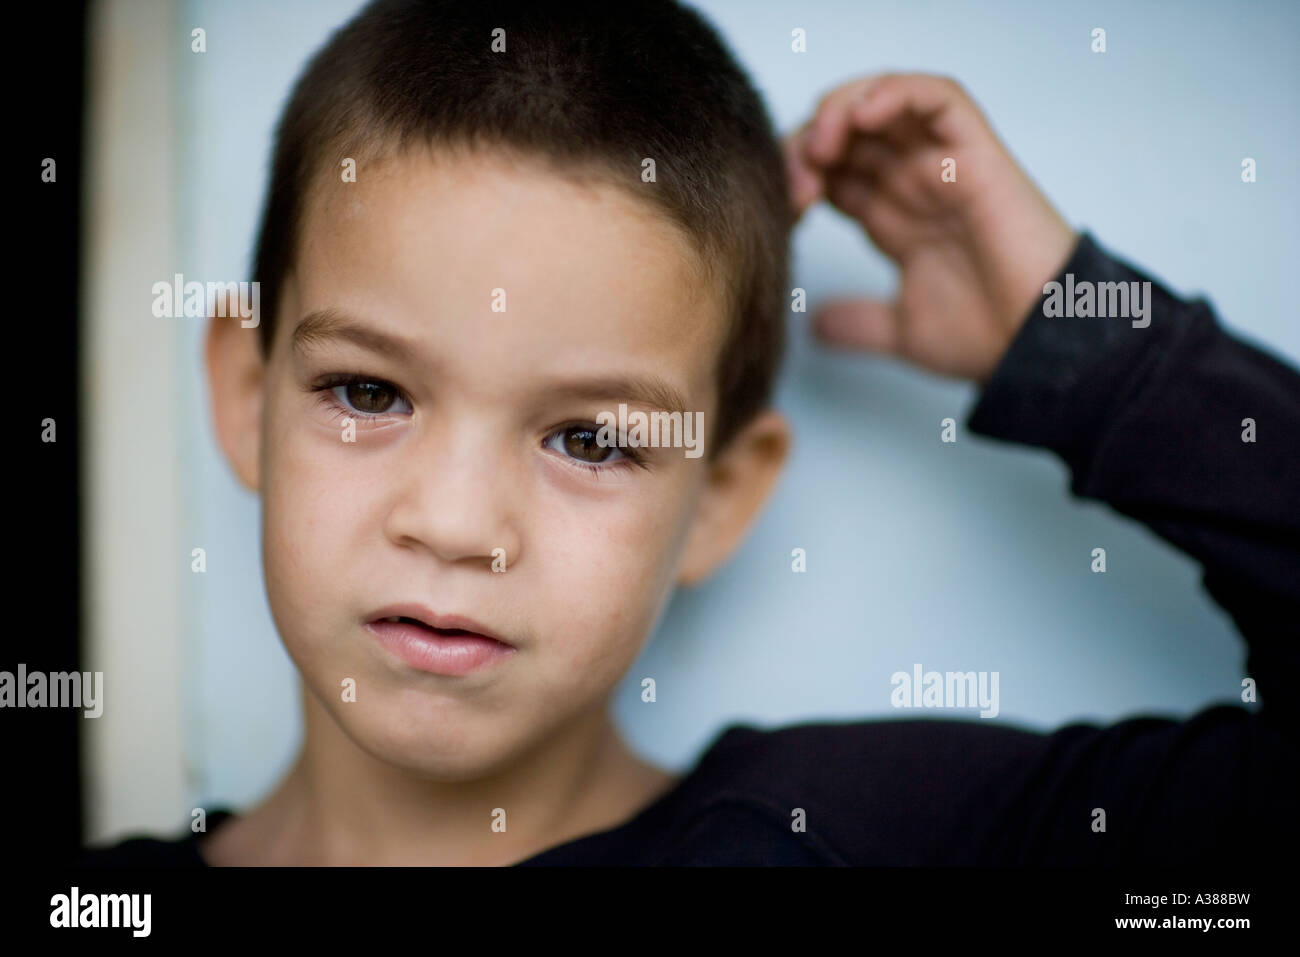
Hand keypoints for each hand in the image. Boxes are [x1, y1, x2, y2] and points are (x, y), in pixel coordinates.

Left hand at [785, 73, 1076, 381]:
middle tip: (792, 183)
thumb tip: (813, 324)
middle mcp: (918, 181)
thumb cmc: (989, 337)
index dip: (796, 177)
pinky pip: (937, 98)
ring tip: (819, 148)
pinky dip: (896, 92)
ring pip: (886, 100)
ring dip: (841, 111)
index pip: (833, 169)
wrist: (1037, 349)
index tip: (780, 215)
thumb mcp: (902, 330)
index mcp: (897, 214)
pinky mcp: (977, 154)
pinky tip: (861, 118)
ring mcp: (946, 163)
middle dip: (806, 144)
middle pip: (848, 131)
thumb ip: (858, 322)